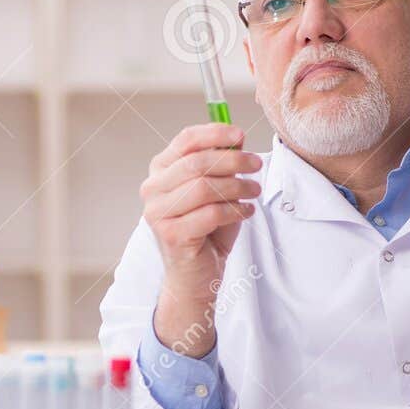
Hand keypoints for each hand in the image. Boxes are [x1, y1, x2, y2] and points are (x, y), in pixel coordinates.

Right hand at [141, 123, 261, 356]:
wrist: (195, 276)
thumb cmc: (206, 230)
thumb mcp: (215, 190)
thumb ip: (220, 165)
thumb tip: (237, 140)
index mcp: (160, 171)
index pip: (185, 140)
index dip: (215, 132)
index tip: (240, 135)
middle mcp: (152, 189)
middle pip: (196, 162)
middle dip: (233, 160)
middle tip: (257, 165)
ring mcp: (158, 213)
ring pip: (204, 187)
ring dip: (237, 186)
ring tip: (254, 191)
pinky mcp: (171, 235)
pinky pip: (210, 214)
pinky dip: (234, 210)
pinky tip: (245, 211)